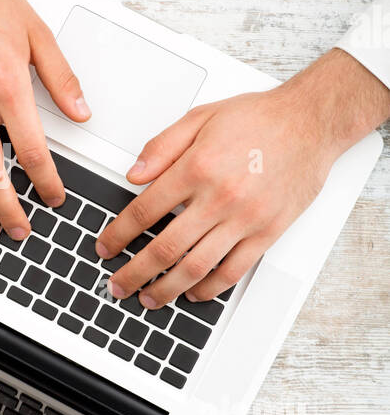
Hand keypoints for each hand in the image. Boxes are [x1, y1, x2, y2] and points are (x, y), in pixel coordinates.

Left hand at [97, 48, 389, 307]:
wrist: (310, 122)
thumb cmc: (259, 118)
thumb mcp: (200, 117)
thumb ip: (162, 147)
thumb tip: (133, 175)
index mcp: (197, 167)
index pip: (144, 211)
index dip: (118, 234)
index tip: (105, 247)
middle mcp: (220, 197)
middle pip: (165, 248)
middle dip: (134, 272)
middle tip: (117, 284)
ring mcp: (245, 219)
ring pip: (197, 267)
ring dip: (166, 289)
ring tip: (148, 298)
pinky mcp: (268, 232)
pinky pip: (233, 270)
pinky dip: (209, 288)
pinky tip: (193, 292)